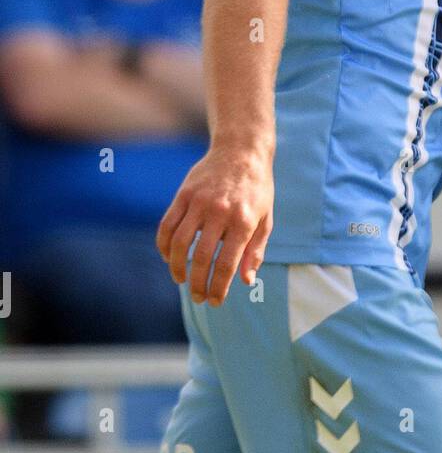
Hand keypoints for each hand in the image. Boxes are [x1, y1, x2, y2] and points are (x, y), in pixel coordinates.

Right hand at [156, 143, 273, 305]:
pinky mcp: (183, 194)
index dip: (218, 287)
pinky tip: (168, 257)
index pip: (226, 264)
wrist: (241, 151)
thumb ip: (256, 250)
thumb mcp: (266, 219)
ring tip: (180, 279)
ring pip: (179, 243)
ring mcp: (199, 202)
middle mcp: (220, 212)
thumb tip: (246, 281)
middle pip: (201, 258)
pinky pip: (167, 225)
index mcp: (244, 221)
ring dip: (176, 267)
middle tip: (197, 297)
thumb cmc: (257, 189)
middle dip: (197, 283)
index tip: (214, 301)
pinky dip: (164, 245)